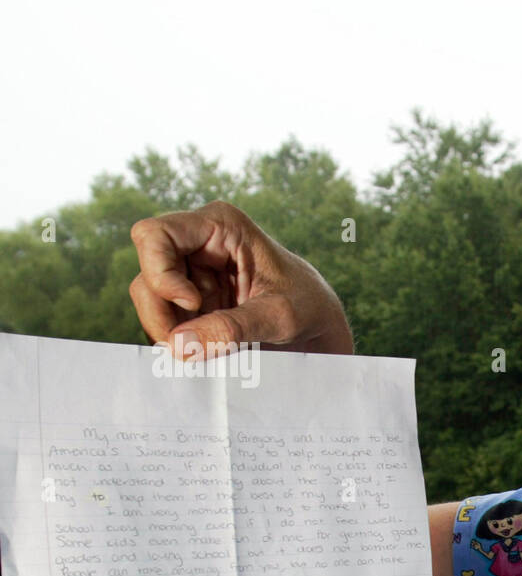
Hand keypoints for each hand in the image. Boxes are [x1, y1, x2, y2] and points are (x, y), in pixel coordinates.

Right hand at [129, 201, 352, 357]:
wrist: (320, 326)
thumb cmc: (309, 308)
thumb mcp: (279, 317)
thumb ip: (232, 329)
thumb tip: (178, 345)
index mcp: (221, 225)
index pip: (155, 235)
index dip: (160, 272)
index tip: (192, 304)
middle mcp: (198, 242)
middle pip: (148, 271)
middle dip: (161, 311)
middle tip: (186, 347)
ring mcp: (191, 271)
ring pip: (151, 298)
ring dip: (171, 329)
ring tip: (207, 350)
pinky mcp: (192, 299)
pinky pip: (166, 318)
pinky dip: (180, 338)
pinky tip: (207, 349)